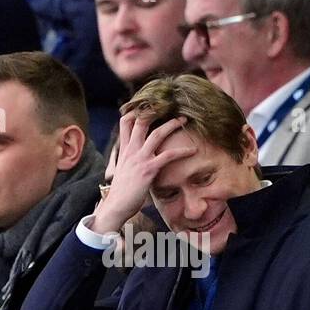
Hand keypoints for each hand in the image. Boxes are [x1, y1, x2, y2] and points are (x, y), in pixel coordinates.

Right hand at [90, 113, 194, 234]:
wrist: (116, 205)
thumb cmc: (122, 191)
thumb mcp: (123, 171)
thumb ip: (130, 161)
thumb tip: (137, 160)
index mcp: (124, 149)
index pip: (125, 122)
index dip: (136, 111)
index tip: (148, 105)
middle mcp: (130, 150)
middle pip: (140, 121)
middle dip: (154, 110)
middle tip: (169, 105)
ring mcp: (139, 158)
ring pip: (156, 134)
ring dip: (172, 125)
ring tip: (184, 120)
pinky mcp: (149, 169)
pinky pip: (168, 156)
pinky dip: (182, 151)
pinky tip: (193, 150)